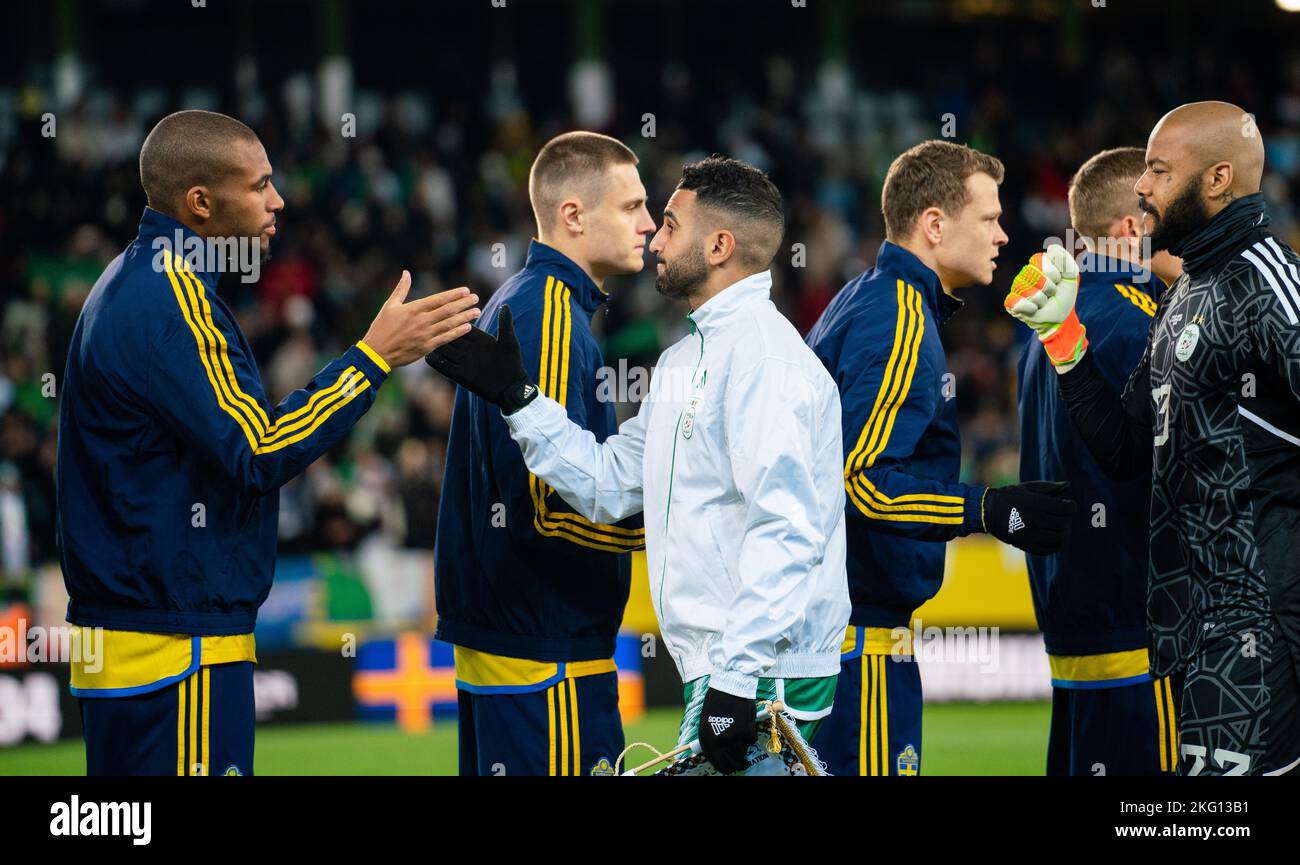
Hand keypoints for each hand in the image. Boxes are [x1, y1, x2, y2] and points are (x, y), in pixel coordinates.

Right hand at [360, 271, 480, 367]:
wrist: (377, 353)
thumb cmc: (381, 328)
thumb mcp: (390, 305)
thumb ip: (401, 289)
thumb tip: (406, 272)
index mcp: (413, 309)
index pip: (439, 299)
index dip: (454, 295)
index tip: (466, 291)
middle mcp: (422, 321)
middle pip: (448, 310)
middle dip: (464, 304)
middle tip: (476, 299)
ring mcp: (425, 335)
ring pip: (450, 324)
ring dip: (465, 317)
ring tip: (477, 311)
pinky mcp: (426, 347)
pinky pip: (446, 338)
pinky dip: (457, 332)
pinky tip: (468, 327)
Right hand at [425, 305, 536, 413]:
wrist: (511, 387)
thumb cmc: (512, 362)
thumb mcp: (509, 341)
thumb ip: (504, 323)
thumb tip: (505, 305)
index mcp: (478, 339)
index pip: (462, 326)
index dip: (453, 318)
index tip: (441, 308)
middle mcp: (468, 350)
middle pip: (450, 337)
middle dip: (439, 329)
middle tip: (424, 320)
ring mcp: (463, 362)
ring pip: (445, 351)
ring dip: (434, 345)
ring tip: (421, 336)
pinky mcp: (460, 375)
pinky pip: (444, 367)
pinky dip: (436, 362)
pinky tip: (427, 356)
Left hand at [698, 687, 755, 774]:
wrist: (729, 686)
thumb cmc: (717, 701)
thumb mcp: (707, 722)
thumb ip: (712, 738)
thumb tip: (718, 752)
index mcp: (707, 740)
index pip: (716, 762)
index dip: (724, 767)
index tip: (730, 768)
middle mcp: (719, 742)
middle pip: (731, 763)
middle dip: (738, 764)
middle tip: (743, 763)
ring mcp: (733, 738)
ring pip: (742, 751)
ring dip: (743, 746)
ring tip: (740, 733)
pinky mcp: (746, 732)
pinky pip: (751, 740)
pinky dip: (751, 734)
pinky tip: (746, 723)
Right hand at [981, 481, 1075, 554]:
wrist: (988, 512)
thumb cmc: (1010, 496)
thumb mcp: (1028, 487)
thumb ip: (1049, 487)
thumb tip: (1068, 485)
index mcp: (1038, 504)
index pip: (1068, 509)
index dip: (1071, 506)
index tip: (1066, 505)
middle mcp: (1037, 520)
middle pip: (1064, 523)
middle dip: (1066, 519)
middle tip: (1061, 516)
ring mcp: (1032, 534)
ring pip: (1060, 538)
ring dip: (1063, 533)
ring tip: (1059, 528)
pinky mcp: (1027, 545)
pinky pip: (1049, 549)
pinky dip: (1055, 545)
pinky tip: (1052, 538)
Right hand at [1004, 244, 1087, 370]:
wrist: (1061, 317)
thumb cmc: (1064, 295)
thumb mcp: (1071, 276)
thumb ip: (1064, 260)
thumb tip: (1051, 247)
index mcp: (1037, 265)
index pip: (1040, 260)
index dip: (1053, 273)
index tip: (1058, 280)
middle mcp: (1024, 274)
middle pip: (1034, 275)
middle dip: (1049, 287)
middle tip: (1051, 293)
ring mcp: (1016, 288)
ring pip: (1029, 291)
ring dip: (1042, 300)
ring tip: (1043, 302)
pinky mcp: (1011, 303)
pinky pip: (1019, 303)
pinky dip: (1032, 308)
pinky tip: (1034, 309)